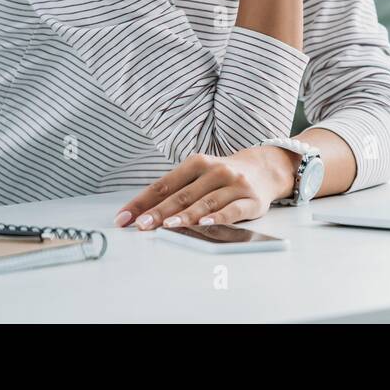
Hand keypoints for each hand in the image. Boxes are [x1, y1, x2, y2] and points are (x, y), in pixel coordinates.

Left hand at [113, 147, 293, 229]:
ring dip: (186, 215)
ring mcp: (235, 184)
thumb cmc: (223, 176)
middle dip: (159, 211)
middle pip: (183, 194)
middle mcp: (216, 171)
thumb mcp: (199, 175)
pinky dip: (219, 217)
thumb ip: (176, 191)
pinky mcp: (251, 200)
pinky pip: (233, 210)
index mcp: (197, 162)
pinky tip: (206, 223)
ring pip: (206, 202)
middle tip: (141, 225)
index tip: (124, 218)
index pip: (164, 185)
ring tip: (168, 226)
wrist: (265, 168)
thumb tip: (142, 213)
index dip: (142, 202)